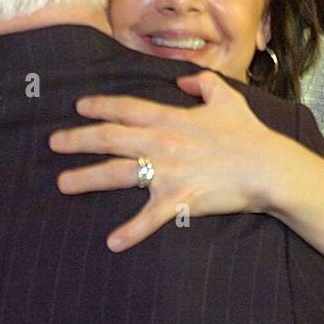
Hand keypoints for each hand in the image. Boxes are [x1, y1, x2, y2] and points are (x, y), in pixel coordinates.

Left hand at [50, 71, 296, 250]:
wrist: (269, 167)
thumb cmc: (249, 133)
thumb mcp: (227, 97)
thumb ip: (202, 83)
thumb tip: (183, 81)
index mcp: (171, 118)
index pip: (126, 107)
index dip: (100, 105)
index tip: (79, 106)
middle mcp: (162, 143)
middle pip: (110, 138)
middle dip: (78, 139)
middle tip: (54, 142)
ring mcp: (168, 172)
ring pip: (118, 174)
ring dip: (86, 178)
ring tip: (62, 183)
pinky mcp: (179, 200)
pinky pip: (149, 218)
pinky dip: (130, 232)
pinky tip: (112, 243)